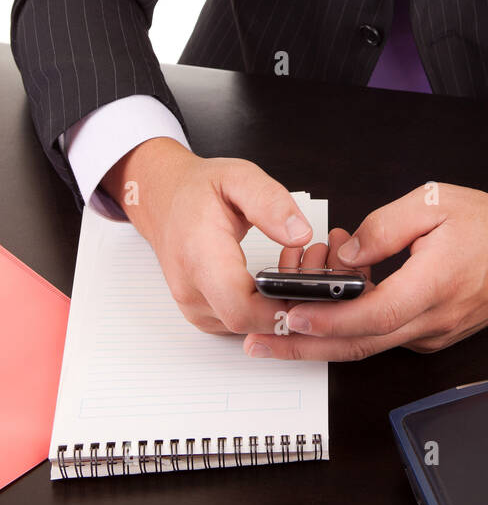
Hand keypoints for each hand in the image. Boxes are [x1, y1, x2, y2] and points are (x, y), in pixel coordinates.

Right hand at [103, 140, 314, 335]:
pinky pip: (239, 324)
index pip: (241, 308)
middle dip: (286, 304)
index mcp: (201, 255)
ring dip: (274, 307)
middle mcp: (192, 289)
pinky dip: (260, 310)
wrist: (164, 199)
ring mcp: (193, 306)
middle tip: (304, 270)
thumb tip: (300, 234)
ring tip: (286, 269)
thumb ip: (271, 203)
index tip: (306, 285)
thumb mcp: (240, 177)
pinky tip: (270, 283)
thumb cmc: (198, 190)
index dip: (280, 306)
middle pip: (248, 323)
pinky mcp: (200, 313)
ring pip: (247, 327)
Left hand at [242, 182, 487, 359]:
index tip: (293, 316)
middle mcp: (433, 319)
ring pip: (369, 345)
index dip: (330, 320)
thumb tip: (347, 252)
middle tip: (261, 343)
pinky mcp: (431, 334)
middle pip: (361, 344)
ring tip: (278, 328)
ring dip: (323, 340)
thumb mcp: (433, 202)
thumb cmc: (485, 222)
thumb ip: (386, 225)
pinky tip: (323, 313)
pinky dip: (350, 330)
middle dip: (305, 347)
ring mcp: (432, 332)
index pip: (375, 314)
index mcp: (434, 284)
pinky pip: (384, 337)